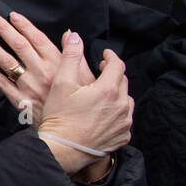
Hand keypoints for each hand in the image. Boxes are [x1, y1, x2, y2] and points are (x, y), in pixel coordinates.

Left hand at [0, 11, 95, 126]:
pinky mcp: (20, 101)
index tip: (12, 15)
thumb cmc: (81, 105)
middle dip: (4, 30)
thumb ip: (75, 56)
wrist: (73, 135)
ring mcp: (28, 87)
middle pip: (19, 47)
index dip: (24, 26)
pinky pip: (3, 85)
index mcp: (58, 66)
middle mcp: (41, 73)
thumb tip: (70, 34)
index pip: (38, 40)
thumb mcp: (85, 78)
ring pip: (7, 63)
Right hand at [36, 32, 133, 179]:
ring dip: (117, 94)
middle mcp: (122, 105)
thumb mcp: (61, 83)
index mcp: (108, 89)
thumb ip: (70, 56)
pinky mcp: (122, 137)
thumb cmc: (60, 116)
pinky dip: (117, 114)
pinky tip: (104, 115)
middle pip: (122, 82)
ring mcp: (124, 123)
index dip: (110, 57)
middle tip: (102, 72)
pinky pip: (124, 120)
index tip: (103, 55)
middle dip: (113, 74)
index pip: (117, 65)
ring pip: (126, 101)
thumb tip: (74, 35)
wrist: (63, 149)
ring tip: (103, 94)